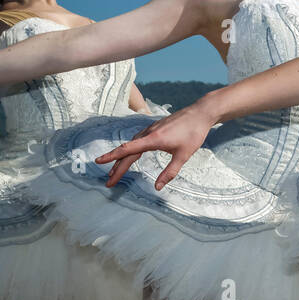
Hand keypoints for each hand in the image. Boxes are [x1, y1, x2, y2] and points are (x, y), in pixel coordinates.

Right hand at [95, 101, 215, 189]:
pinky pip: (138, 140)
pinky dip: (131, 150)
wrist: (200, 113)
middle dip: (116, 167)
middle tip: (109, 182)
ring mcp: (151, 129)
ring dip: (123, 158)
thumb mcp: (183, 155)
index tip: (98, 162)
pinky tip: (131, 154)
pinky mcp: (155, 128)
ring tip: (116, 171)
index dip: (111, 157)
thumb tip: (157, 187)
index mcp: (153, 140)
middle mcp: (148, 133)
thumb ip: (170, 172)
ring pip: (132, 145)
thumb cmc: (193, 133)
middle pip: (127, 151)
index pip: (127, 150)